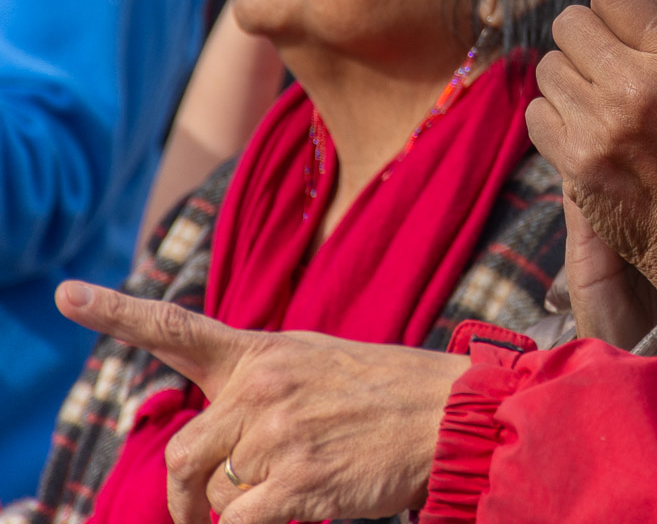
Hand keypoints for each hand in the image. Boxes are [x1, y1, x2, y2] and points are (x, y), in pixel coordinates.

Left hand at [54, 281, 463, 523]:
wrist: (453, 415)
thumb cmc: (389, 396)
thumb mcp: (318, 365)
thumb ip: (259, 388)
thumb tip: (211, 445)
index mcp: (264, 351)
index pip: (176, 327)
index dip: (113, 311)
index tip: (66, 293)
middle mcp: (262, 386)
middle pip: (181, 455)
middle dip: (186, 499)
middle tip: (200, 517)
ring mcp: (277, 433)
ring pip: (211, 495)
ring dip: (236, 511)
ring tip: (287, 493)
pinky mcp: (296, 479)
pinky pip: (237, 523)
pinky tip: (295, 508)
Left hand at [531, 0, 656, 305]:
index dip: (617, 5)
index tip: (626, 28)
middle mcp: (637, 88)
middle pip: (571, 20)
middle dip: (588, 37)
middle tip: (608, 63)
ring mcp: (601, 126)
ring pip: (548, 65)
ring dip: (570, 79)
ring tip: (599, 101)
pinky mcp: (574, 161)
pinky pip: (536, 111)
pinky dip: (556, 119)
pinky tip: (587, 131)